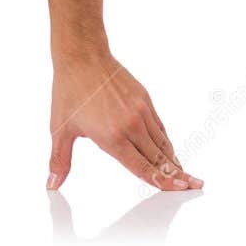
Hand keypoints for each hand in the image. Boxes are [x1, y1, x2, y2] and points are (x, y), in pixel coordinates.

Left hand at [47, 52, 202, 191]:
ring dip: (174, 159)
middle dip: (177, 175)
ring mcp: (141, 111)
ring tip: (185, 173)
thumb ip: (59, 160)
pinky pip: (160, 127)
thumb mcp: (60, 129)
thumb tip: (51, 185)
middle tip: (194, 185)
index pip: (143, 168)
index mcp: (112, 137)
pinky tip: (169, 150)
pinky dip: (166, 141)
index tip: (180, 189)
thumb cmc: (70, 90)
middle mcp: (131, 126)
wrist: (82, 56)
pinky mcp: (145, 99)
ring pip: (162, 143)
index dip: (163, 182)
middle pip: (159, 158)